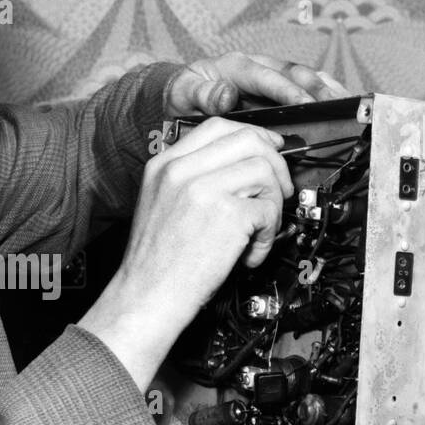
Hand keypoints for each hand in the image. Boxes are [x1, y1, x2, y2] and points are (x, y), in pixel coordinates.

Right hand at [78, 115, 293, 389]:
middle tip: (279, 192)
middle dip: (275, 164)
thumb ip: (191, 179)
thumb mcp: (161, 204)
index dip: (253, 135)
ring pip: (264, 170)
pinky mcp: (227, 214)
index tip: (269, 152)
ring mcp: (203, 189)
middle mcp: (181, 170)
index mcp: (163, 165)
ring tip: (260, 230)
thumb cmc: (156, 263)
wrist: (146, 297)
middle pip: (248, 139)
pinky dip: (268, 235)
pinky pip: (268, 209)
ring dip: (274, 202)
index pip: (217, 126)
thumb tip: (243, 166)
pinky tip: (249, 254)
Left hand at [164, 52, 350, 119]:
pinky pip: (303, 90)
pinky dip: (323, 96)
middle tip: (338, 103)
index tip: (304, 103)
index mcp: (236, 66)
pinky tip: (339, 106)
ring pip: (305, 78)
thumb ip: (201, 95)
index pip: (268, 76)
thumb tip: (225, 95)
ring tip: (349, 102)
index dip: (288, 89)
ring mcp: (269, 78)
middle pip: (295, 73)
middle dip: (318, 87)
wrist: (178, 97)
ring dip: (327, 89)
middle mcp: (258, 68)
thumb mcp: (183, 93)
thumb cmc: (181, 95)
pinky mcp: (275, 92)